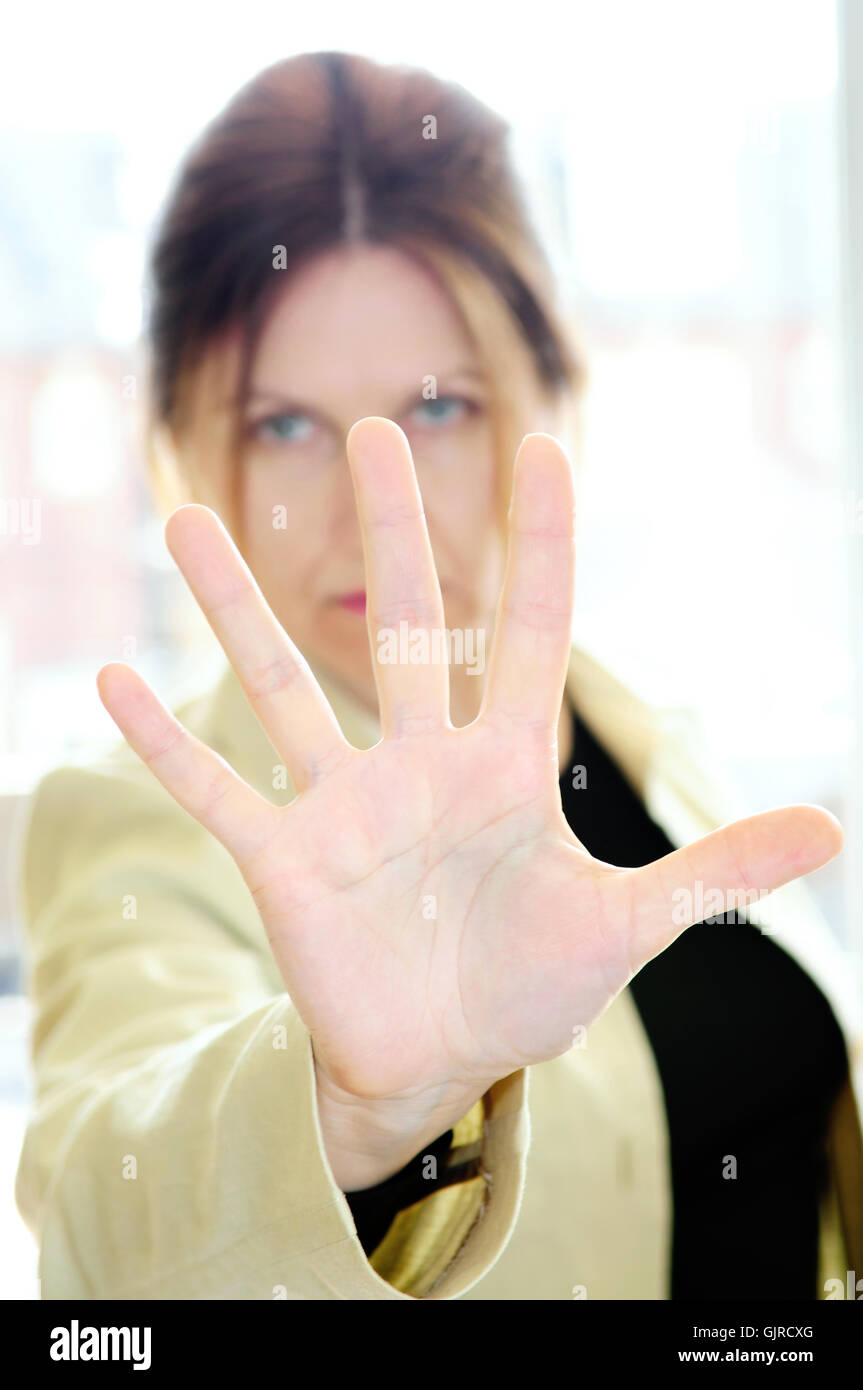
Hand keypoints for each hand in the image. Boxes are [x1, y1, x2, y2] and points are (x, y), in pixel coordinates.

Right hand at [97, 417, 842, 1187]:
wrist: (442, 1059)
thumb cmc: (530, 983)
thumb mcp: (629, 924)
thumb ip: (716, 871)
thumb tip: (835, 824)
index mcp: (506, 767)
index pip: (529, 633)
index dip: (541, 546)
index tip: (543, 449)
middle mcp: (419, 765)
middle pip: (403, 629)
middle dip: (390, 534)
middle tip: (373, 432)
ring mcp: (345, 808)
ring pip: (282, 691)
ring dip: (235, 612)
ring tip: (185, 527)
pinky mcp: (285, 864)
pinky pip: (215, 795)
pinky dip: (166, 748)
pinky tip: (107, 683)